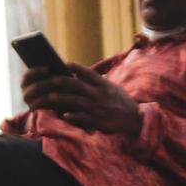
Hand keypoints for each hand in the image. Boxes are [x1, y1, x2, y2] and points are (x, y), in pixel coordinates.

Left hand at [22, 62, 141, 137]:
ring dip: (63, 98)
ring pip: (77, 101)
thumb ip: (98, 81)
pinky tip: (64, 115)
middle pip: (78, 86)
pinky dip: (74, 116)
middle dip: (63, 82)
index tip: (66, 63)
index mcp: (104, 85)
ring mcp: (98, 108)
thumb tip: (82, 72)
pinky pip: (83, 118)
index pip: (90, 74)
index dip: (78, 68)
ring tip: (50, 96)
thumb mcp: (113, 88)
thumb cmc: (120, 101)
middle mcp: (100, 95)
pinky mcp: (97, 121)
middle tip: (51, 79)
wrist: (134, 119)